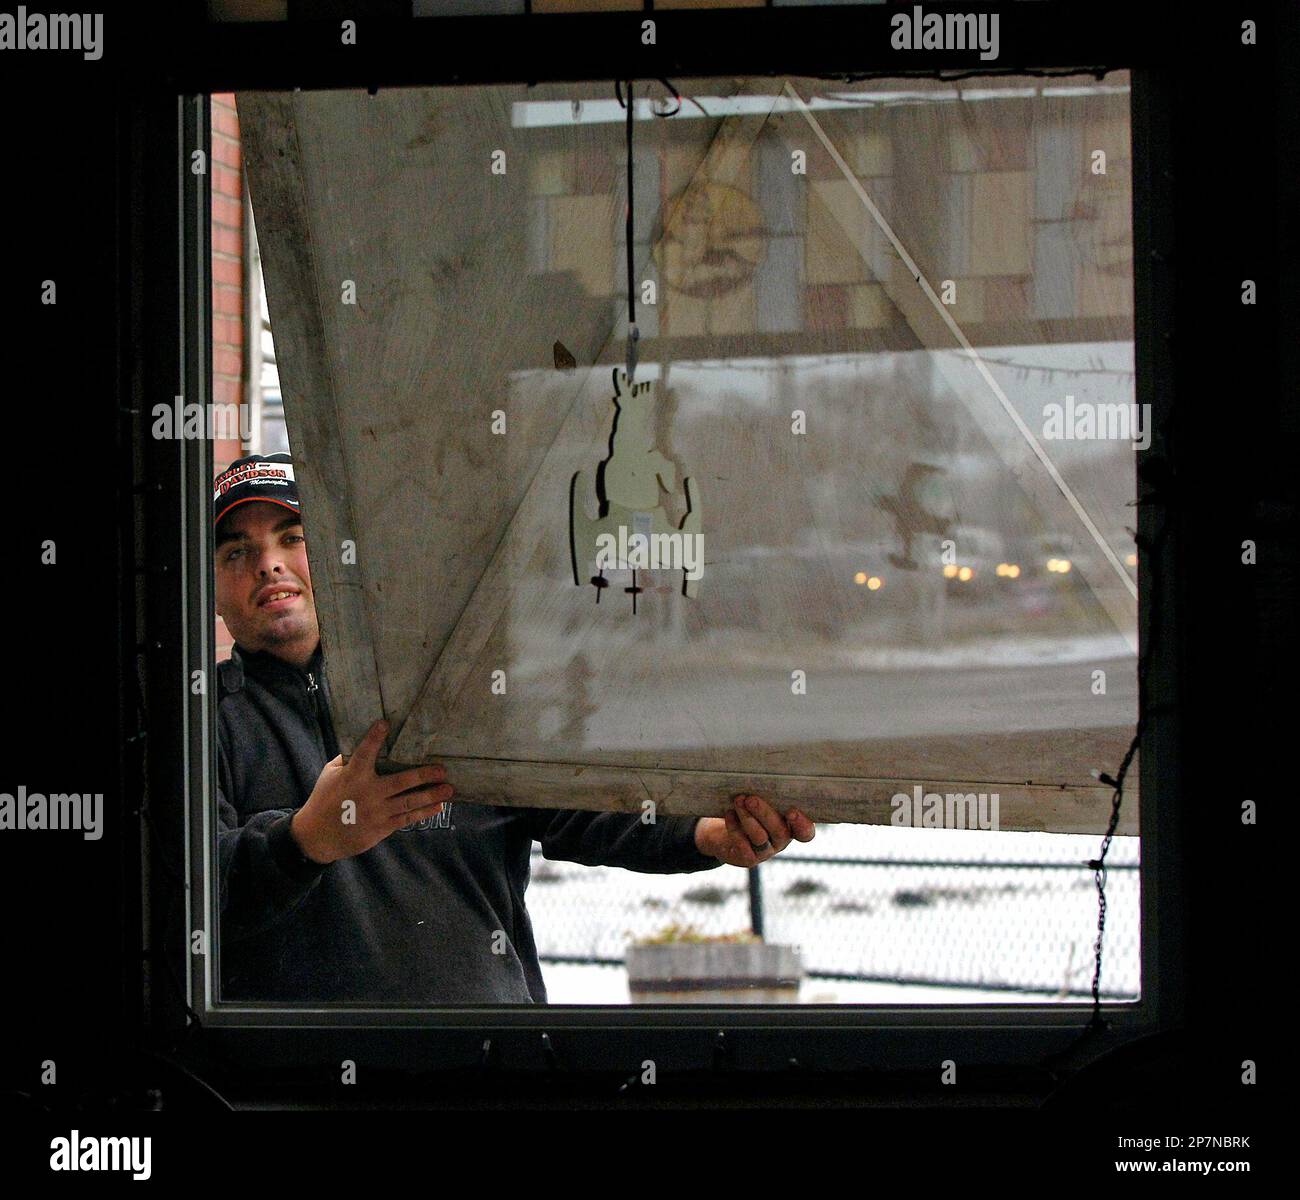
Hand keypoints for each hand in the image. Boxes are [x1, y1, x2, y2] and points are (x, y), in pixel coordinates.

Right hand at [289, 719, 453, 864]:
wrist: (318, 836)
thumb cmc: (324, 800)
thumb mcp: (330, 776)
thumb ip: (347, 760)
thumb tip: (362, 741)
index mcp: (352, 776)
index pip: (365, 753)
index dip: (375, 738)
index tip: (385, 724)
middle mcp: (368, 793)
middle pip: (401, 782)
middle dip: (424, 775)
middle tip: (442, 770)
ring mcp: (377, 812)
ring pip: (409, 803)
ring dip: (431, 795)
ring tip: (449, 789)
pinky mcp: (381, 828)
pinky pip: (406, 819)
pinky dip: (424, 813)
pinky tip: (438, 806)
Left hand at [694, 794, 815, 867]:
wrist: (725, 830)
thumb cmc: (749, 806)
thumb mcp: (762, 798)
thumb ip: (769, 791)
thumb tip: (767, 769)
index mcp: (791, 826)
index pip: (805, 832)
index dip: (802, 824)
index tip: (792, 811)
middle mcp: (781, 840)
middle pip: (780, 832)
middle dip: (765, 813)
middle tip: (751, 798)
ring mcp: (765, 851)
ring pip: (760, 838)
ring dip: (748, 818)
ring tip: (738, 800)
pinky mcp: (748, 858)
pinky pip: (743, 846)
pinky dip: (735, 828)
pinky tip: (729, 814)